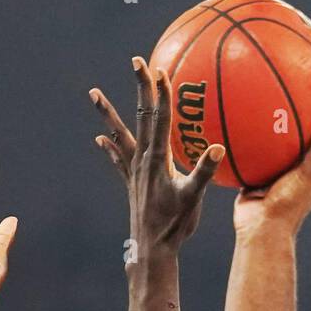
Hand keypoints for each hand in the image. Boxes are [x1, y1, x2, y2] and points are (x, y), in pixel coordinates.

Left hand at [90, 57, 224, 252]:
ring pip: (121, 134)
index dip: (161, 93)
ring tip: (93, 93)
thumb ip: (204, 173)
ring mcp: (134, 171)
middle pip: (141, 115)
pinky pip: (119, 159)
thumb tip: (217, 148)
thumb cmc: (174, 226)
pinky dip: (110, 147)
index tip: (160, 69)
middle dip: (141, 88)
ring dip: (108, 113)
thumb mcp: (193, 198)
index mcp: (158, 159)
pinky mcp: (132, 183)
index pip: (160, 118)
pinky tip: (100, 139)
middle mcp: (142, 160)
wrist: (151, 250)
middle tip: (136, 61)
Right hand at [233, 101, 310, 238]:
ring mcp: (274, 177)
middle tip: (301, 92)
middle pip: (302, 139)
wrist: (260, 230)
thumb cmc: (287, 205)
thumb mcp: (306, 174)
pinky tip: (237, 125)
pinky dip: (246, 144)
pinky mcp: (255, 181)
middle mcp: (295, 173)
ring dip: (272, 129)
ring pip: (274, 147)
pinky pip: (250, 157)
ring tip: (266, 102)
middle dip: (303, 118)